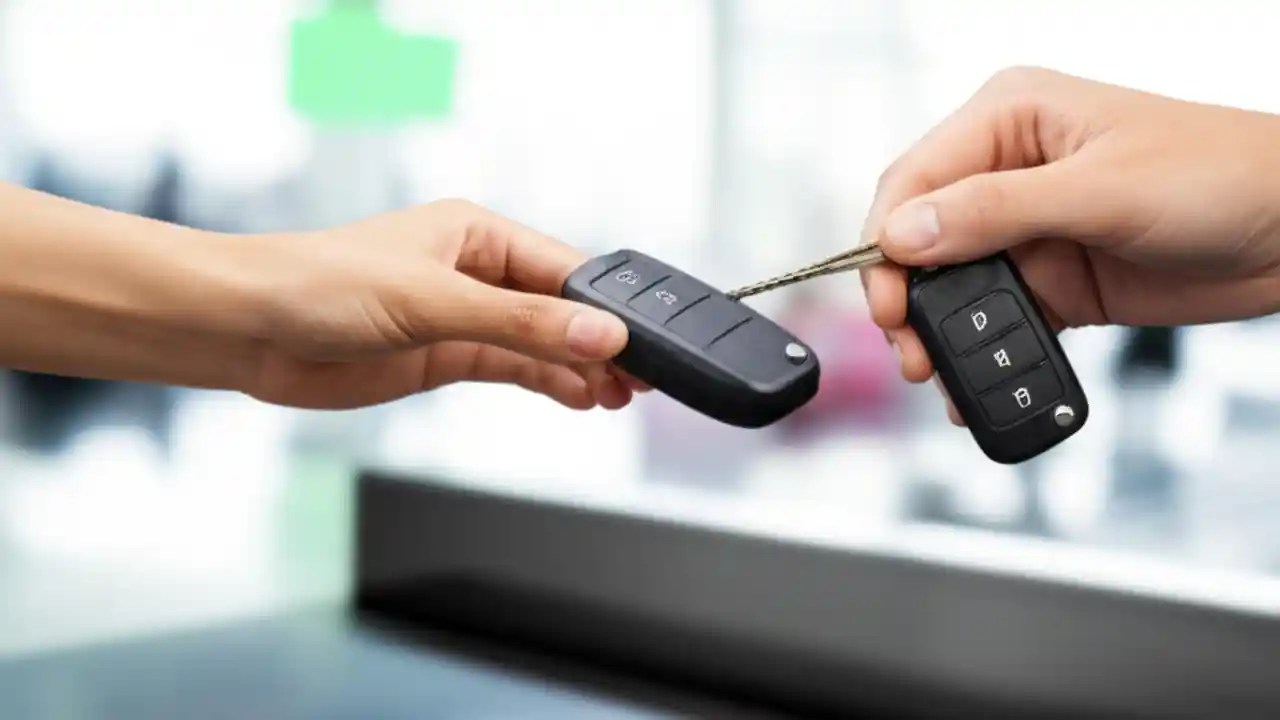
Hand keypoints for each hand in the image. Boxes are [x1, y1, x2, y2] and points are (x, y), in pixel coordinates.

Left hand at [239, 199, 641, 409]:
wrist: (248, 330)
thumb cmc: (319, 285)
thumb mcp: (432, 302)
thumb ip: (520, 324)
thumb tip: (598, 336)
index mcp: (475, 232)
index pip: (563, 269)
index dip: (605, 310)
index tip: (643, 343)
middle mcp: (474, 270)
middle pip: (558, 309)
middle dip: (599, 343)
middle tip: (643, 379)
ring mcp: (460, 316)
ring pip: (539, 343)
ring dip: (578, 368)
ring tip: (620, 397)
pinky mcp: (442, 356)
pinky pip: (510, 368)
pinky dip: (546, 383)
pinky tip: (578, 398)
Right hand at [860, 67, 1279, 423]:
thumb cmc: (1220, 175)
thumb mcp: (1101, 189)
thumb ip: (995, 211)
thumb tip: (905, 234)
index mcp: (1010, 118)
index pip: (915, 177)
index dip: (887, 241)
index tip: (889, 299)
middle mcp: (1007, 169)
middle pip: (920, 235)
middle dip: (905, 294)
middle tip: (908, 348)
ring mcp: (1027, 227)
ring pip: (950, 283)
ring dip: (937, 329)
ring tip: (935, 372)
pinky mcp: (1051, 279)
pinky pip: (994, 317)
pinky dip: (978, 351)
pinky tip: (972, 381)